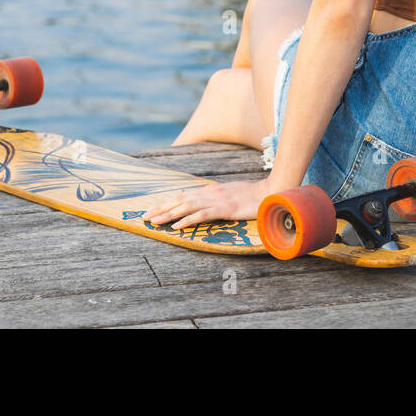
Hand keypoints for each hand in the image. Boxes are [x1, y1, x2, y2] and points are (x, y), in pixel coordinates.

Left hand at [145, 177, 273, 228]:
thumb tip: (205, 203)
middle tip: (145, 217)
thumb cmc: (253, 195)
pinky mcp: (225, 209)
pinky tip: (177, 226)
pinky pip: (202, 215)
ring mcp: (217, 200)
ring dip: (169, 214)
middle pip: (180, 199)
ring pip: (186, 206)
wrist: (271, 191)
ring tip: (154, 222)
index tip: (152, 209)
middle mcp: (210, 192)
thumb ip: (217, 198)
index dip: (166, 202)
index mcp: (210, 190)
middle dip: (161, 208)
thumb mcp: (231, 194)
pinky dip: (187, 219)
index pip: (183, 195)